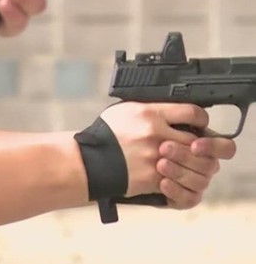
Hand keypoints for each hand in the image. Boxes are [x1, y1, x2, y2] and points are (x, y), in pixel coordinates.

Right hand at [100, 103, 235, 206]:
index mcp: (149, 113)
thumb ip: (151, 109)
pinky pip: (181, 181)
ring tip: (188, 163)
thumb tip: (173, 111)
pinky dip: (182, 180)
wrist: (89, 161)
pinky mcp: (154, 177)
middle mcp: (155, 134)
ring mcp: (156, 157)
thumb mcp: (125, 111)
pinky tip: (174, 175)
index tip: (199, 123)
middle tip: (198, 147)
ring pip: (195, 163)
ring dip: (195, 164)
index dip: (201, 119)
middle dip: (202, 146)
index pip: (192, 112)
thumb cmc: (105, 135)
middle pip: (198, 141)